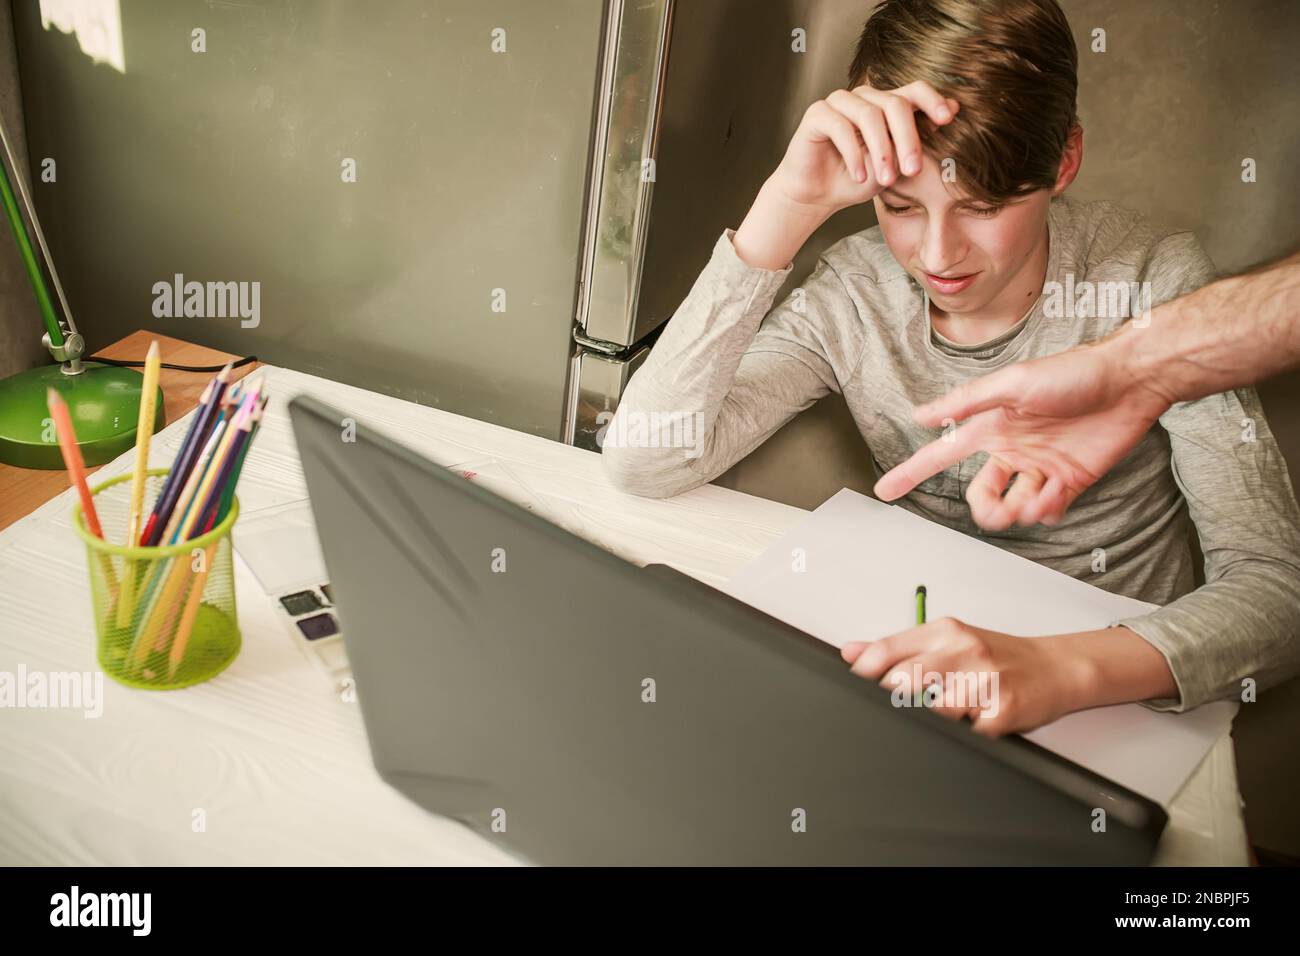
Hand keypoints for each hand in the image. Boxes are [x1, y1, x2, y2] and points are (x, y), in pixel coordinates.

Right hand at [767, 82, 958, 214]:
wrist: (817, 196)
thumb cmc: (856, 179)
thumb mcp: (894, 165)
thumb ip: (916, 141)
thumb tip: (953, 109)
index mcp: (886, 104)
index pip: (914, 90)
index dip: (932, 101)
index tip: (946, 120)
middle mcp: (864, 97)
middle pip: (895, 104)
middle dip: (908, 139)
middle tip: (913, 171)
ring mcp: (839, 102)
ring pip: (870, 115)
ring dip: (882, 150)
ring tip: (885, 180)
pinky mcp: (817, 113)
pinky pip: (840, 127)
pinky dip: (854, 155)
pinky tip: (859, 176)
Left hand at [841, 618, 1089, 735]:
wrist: (1057, 667)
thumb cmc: (1000, 656)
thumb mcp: (949, 640)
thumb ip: (899, 648)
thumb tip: (851, 652)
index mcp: (944, 631)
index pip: (887, 650)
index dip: (862, 674)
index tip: (854, 688)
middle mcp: (963, 650)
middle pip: (904, 681)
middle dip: (892, 701)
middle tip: (896, 711)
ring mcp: (984, 680)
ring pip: (931, 710)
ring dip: (928, 719)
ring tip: (941, 715)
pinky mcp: (1003, 710)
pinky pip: (966, 733)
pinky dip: (960, 734)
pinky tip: (968, 724)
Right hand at [872, 336, 1174, 529]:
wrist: (1128, 384)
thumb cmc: (1071, 374)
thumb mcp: (1011, 383)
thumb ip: (966, 401)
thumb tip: (921, 416)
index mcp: (989, 428)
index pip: (941, 456)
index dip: (911, 473)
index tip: (885, 490)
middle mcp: (1011, 451)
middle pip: (980, 496)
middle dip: (986, 508)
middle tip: (1000, 505)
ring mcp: (1039, 468)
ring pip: (1012, 508)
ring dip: (1021, 508)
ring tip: (1041, 491)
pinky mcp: (1068, 481)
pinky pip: (1044, 511)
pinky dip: (1045, 510)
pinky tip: (1055, 494)